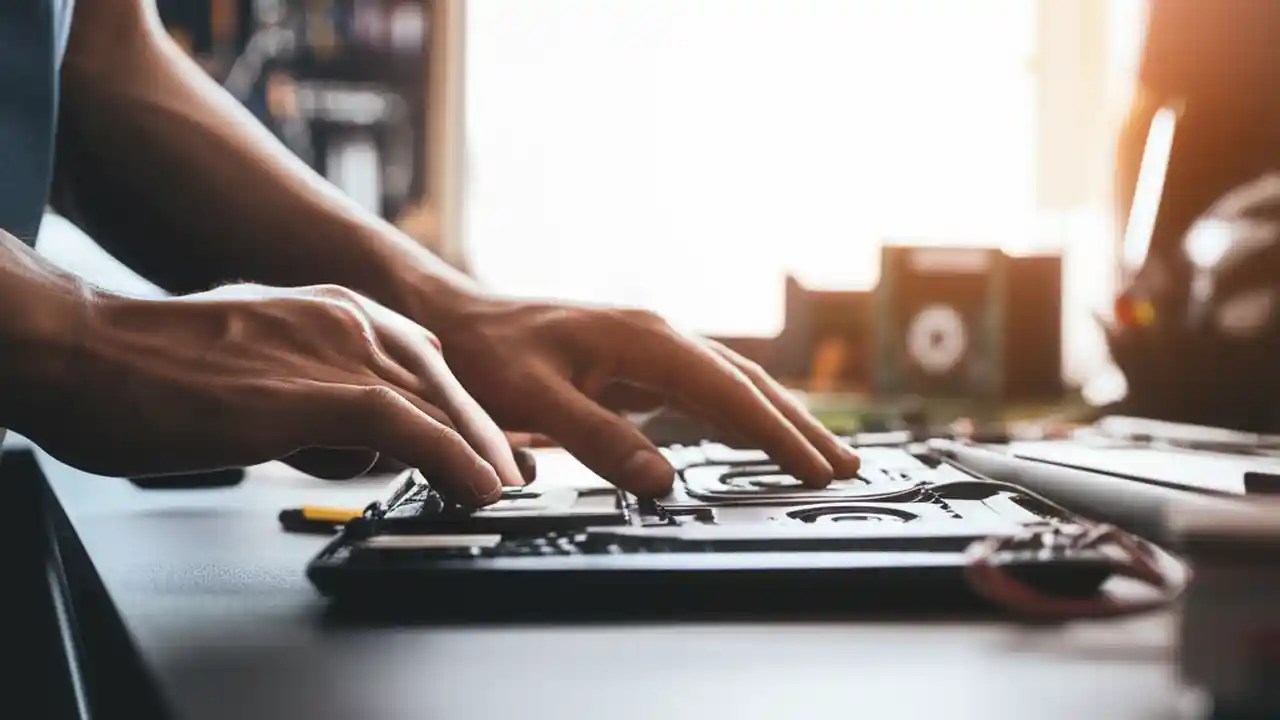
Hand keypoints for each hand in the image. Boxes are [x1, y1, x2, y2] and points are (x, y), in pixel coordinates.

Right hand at [21, 283, 523, 505]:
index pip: (422, 366)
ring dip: (478, 453)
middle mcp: (349, 320)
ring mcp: (337, 352)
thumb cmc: (157, 367)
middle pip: (441, 387)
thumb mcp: (260, 369)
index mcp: (336, 309)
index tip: (488, 444)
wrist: (89, 354)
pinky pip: (408, 430)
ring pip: (437, 406)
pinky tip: (478, 489)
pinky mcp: (317, 391)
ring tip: (499, 488)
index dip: (460, 411)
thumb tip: (355, 444)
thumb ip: (316, 395)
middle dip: (482, 434)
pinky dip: (453, 461)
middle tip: (513, 470)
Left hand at [427, 294, 860, 495]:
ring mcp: (652, 350)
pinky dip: (740, 418)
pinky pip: (705, 393)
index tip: (814, 467)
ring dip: (778, 421)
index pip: (728, 390)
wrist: (456, 321)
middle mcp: (658, 337)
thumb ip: (598, 438)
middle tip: (846, 468)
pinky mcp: (639, 367)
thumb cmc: (488, 353)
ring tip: (823, 457)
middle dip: (798, 427)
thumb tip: (662, 480)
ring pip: (731, 387)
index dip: (775, 432)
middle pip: (746, 384)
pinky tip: (758, 438)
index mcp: (644, 338)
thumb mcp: (534, 398)